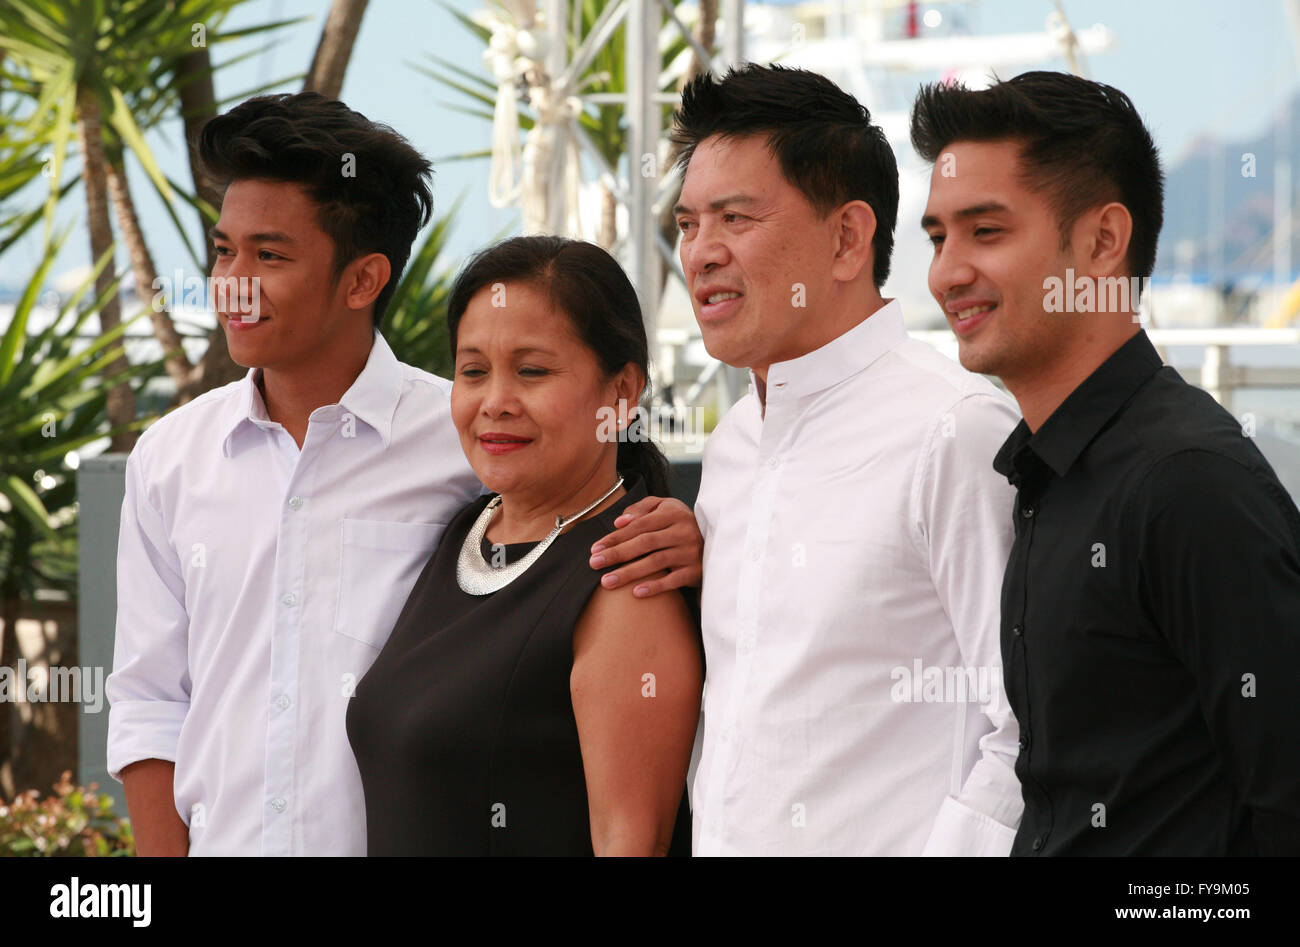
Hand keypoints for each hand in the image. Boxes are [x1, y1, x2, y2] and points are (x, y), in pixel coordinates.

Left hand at [588, 496, 702, 596]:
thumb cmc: (680, 523)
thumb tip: (619, 522)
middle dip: (617, 554)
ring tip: (606, 582)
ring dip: (629, 573)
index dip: (616, 536)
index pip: (639, 525)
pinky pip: (674, 580)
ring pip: (656, 562)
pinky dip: (655, 587)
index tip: (595, 548)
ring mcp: (691, 552)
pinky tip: (635, 593)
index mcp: (673, 513)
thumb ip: (641, 509)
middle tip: (594, 564)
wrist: (717, 541)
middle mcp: (683, 531)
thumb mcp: (665, 507)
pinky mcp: (696, 571)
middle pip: (645, 542)